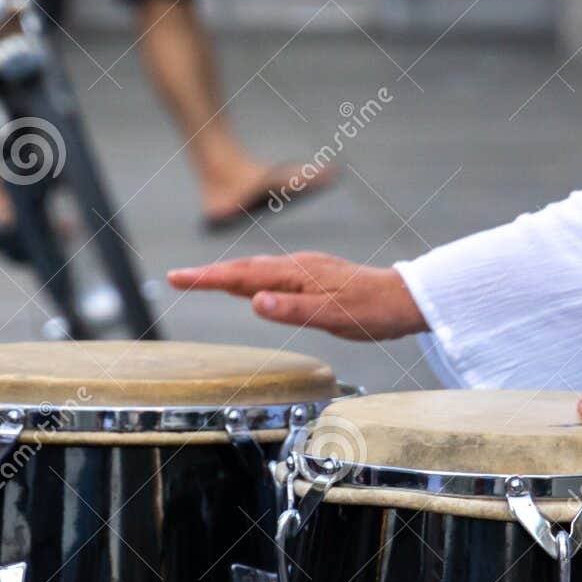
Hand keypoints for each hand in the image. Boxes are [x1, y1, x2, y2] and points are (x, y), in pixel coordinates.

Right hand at [167, 252, 426, 340]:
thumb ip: (293, 309)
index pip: (242, 275)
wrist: (405, 300)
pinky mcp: (315, 278)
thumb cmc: (372, 311)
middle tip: (176, 278)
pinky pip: (273, 276)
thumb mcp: (332, 315)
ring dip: (228, 275)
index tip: (177, 278)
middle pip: (244, 268)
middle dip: (208, 274)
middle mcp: (298, 266)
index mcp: (296, 274)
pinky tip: (251, 288)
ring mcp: (307, 270)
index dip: (207, 278)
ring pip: (258, 270)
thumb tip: (255, 301)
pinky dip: (251, 279)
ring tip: (202, 281)